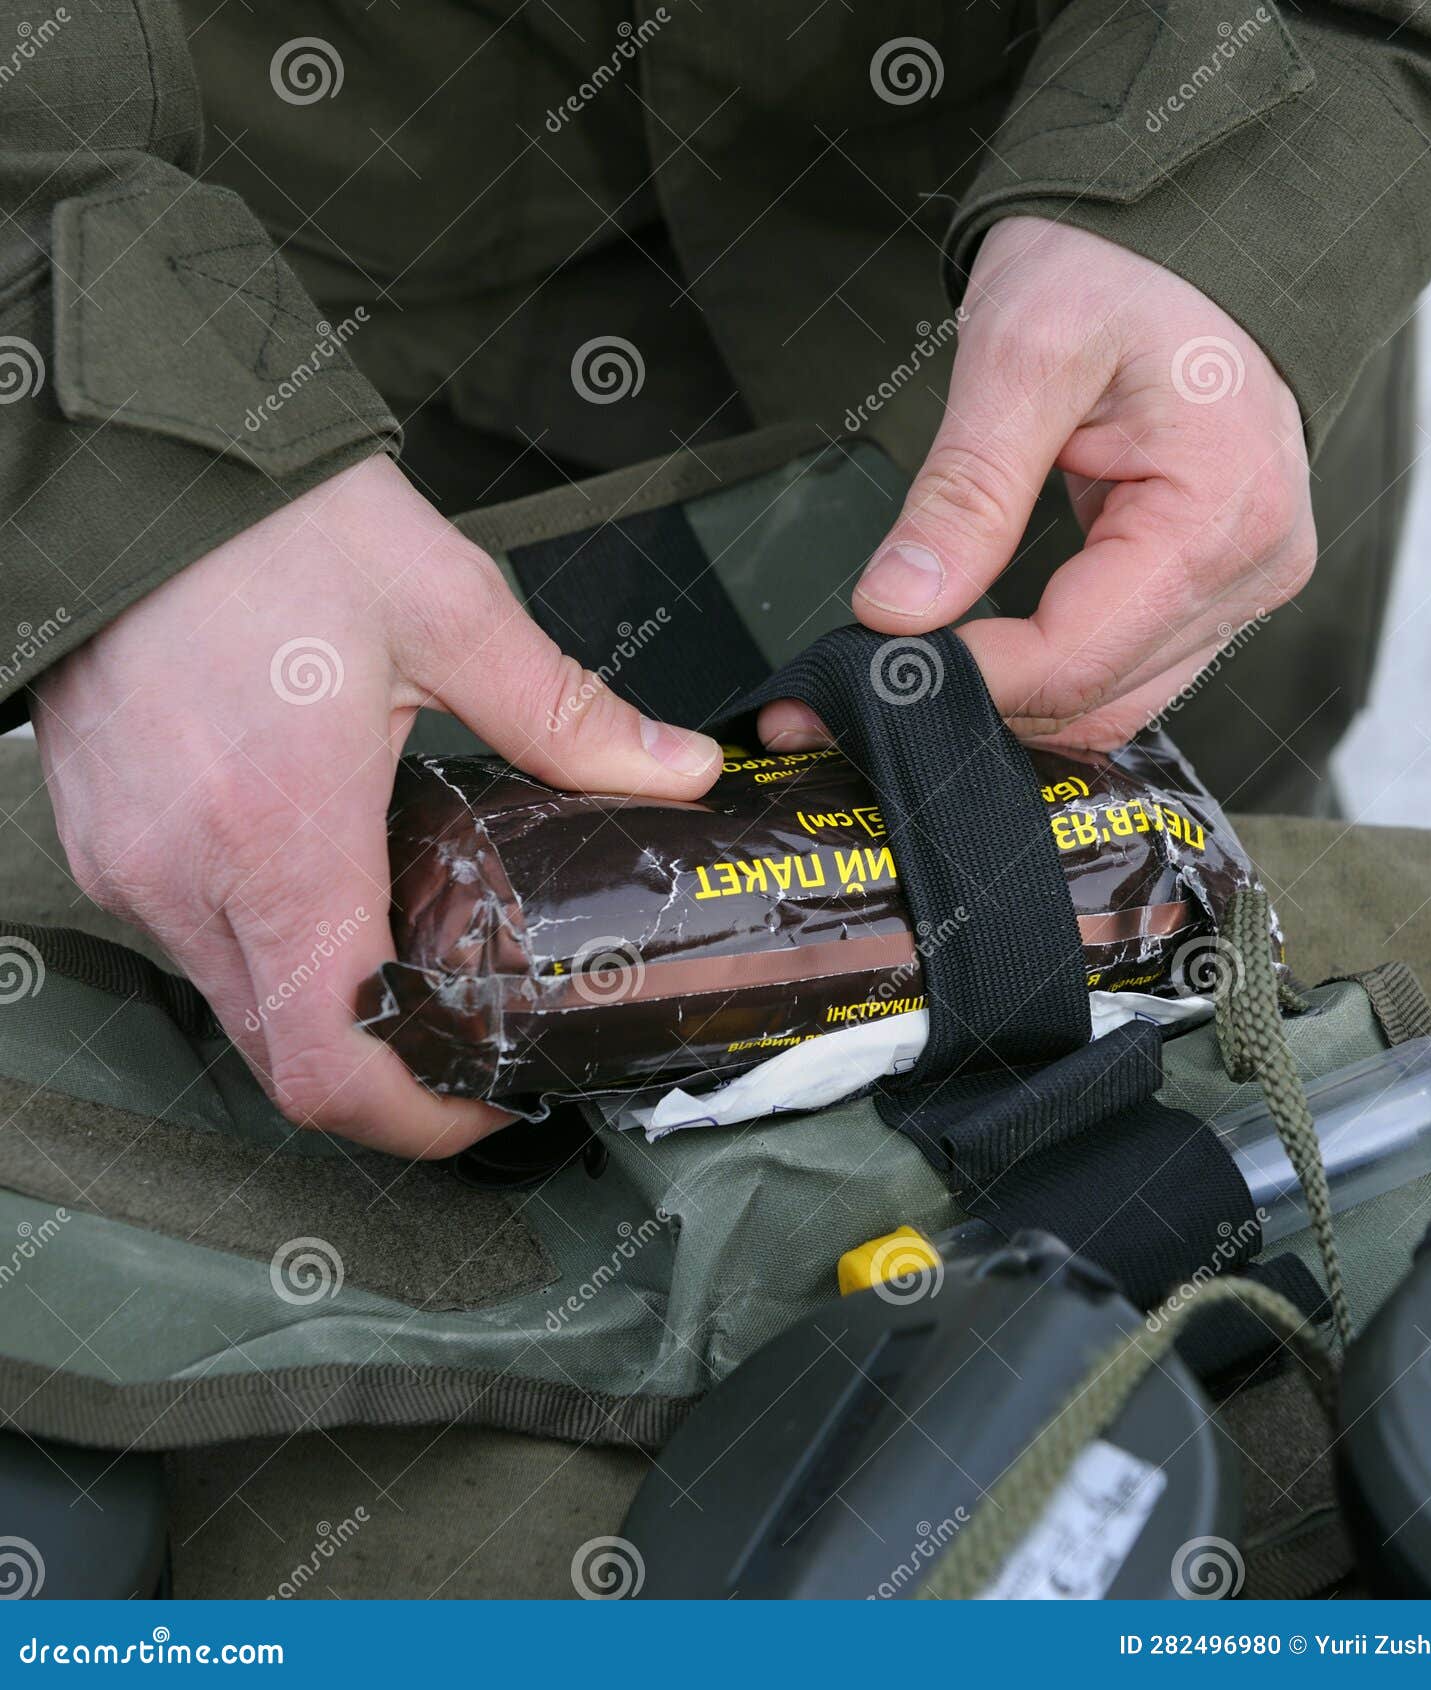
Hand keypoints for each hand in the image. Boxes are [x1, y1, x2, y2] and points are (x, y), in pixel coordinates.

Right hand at [32, 455, 720, 1156]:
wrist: (131, 466)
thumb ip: (564, 714)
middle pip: (285, 1054)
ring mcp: (128, 863)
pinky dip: (267, 948)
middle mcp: (185, 873)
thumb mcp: (444, 608)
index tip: (486, 1102)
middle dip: (385, 1073)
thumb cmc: (272, 526)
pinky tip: (327, 886)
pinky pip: (191, 941)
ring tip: (411, 955)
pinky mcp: (100, 838)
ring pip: (234, 1004)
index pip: (330, 1060)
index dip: (416, 1120)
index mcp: (280, 835)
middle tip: (471, 1037)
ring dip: (325, 1008)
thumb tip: (672, 771)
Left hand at [759, 216, 1314, 751]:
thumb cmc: (1114, 267)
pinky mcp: (1214, 587)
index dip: (969, 680)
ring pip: (1110, 702)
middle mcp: (1255, 566)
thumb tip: (895, 609)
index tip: (871, 673)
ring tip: (908, 673)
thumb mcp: (1020, 356)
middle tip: (858, 687)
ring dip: (1007, 700)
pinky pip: (1123, 669)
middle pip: (1094, 697)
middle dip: (974, 700)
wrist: (1175, 236)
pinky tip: (975, 656)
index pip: (1079, 657)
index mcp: (1224, 513)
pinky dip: (1043, 675)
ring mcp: (1243, 583)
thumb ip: (964, 493)